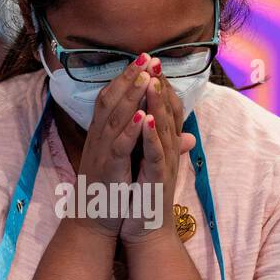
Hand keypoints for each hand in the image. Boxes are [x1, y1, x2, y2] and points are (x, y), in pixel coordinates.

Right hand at [73, 54, 152, 237]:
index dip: (127, 77)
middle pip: (112, 101)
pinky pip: (119, 147)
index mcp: (104, 135)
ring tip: (145, 77)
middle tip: (146, 57)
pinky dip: (130, 131)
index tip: (144, 59)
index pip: (113, 98)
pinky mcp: (108, 170)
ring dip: (130, 97)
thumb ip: (155, 145)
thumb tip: (184, 137)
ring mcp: (102, 153)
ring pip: (114, 119)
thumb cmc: (112, 191)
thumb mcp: (134, 164)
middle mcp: (99, 139)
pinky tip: (142, 116)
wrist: (95, 222)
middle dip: (130, 78)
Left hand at [120, 68, 194, 245]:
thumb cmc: (146, 200)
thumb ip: (159, 145)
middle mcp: (167, 153)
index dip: (162, 88)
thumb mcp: (151, 168)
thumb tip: (169, 129)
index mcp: (163, 148)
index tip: (153, 65)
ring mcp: (164, 166)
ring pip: (163, 129)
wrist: (148, 234)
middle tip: (155, 61)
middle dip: (161, 86)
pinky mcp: (156, 181)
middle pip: (168, 114)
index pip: (168, 112)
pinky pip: (154, 155)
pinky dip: (150, 136)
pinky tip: (145, 118)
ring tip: (152, 79)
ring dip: (157, 104)